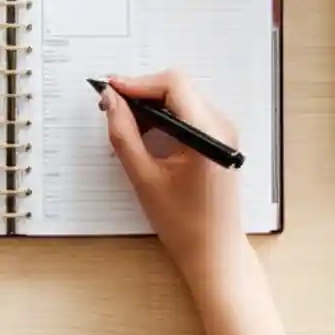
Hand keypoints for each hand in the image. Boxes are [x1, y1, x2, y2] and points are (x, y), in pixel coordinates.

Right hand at [101, 70, 242, 284]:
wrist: (214, 252)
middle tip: (111, 108)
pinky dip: (164, 117)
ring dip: (152, 105)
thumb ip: (123, 135)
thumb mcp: (144, 178)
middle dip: (142, 93)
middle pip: (177, 87)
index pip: (173, 84)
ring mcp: (223, 132)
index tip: (111, 91)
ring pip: (182, 98)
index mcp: (208, 134)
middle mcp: (221, 126)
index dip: (138, 82)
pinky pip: (189, 113)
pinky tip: (144, 134)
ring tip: (125, 125)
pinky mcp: (219, 140)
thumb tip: (111, 101)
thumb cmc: (184, 224)